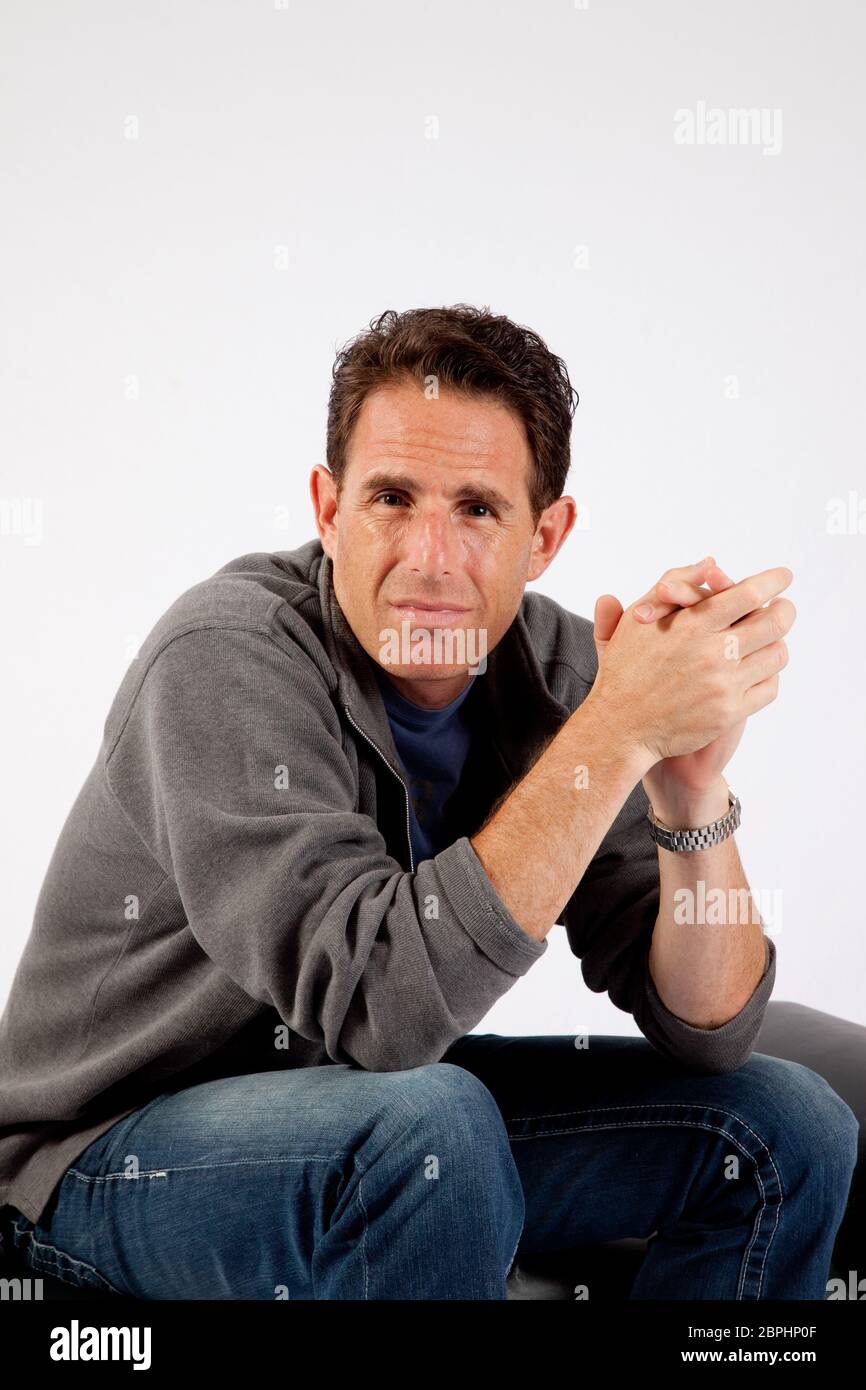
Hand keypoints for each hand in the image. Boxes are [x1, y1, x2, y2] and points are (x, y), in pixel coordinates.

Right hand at [587, 561, 795, 792]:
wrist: (621, 725)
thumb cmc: (627, 668)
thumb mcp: (640, 618)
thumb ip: (676, 584)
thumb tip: (711, 562)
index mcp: (690, 624)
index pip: (748, 594)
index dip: (773, 581)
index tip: (783, 576)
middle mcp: (710, 653)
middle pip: (774, 622)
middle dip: (785, 610)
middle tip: (783, 608)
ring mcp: (722, 685)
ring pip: (777, 655)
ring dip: (776, 644)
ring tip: (767, 641)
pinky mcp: (729, 713)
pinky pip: (770, 688)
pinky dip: (768, 677)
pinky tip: (756, 671)